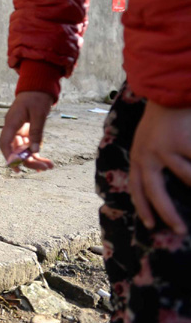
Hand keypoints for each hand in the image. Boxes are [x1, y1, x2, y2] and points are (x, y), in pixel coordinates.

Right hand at [0, 91, 54, 170]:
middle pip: (16, 150)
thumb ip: (36, 132)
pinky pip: (30, 146)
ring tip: (49, 166)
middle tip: (42, 169)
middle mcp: (13, 128)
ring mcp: (19, 130)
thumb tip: (35, 151)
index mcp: (11, 122)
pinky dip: (36, 154)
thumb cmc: (37, 98)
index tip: (16, 167)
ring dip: (35, 159)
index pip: (4, 143)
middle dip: (28, 161)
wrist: (38, 87)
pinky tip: (45, 162)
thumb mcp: (39, 114)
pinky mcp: (26, 131)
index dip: (8, 156)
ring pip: (23, 150)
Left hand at [129, 102, 190, 234]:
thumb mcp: (149, 141)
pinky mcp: (182, 143)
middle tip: (180, 231)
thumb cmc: (161, 119)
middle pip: (156, 192)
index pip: (136, 187)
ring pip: (188, 178)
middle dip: (168, 214)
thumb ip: (153, 161)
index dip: (143, 207)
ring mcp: (165, 149)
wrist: (168, 91)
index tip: (150, 225)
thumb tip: (161, 189)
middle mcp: (147, 155)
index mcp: (138, 156)